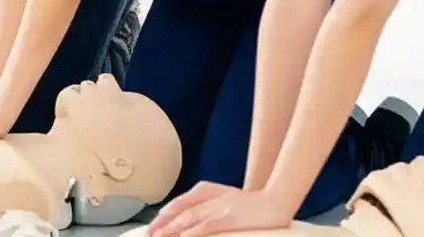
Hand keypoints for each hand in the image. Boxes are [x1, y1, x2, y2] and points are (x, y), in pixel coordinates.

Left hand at [146, 182, 295, 236]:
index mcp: (205, 190)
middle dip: (162, 224)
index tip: (151, 226)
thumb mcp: (223, 198)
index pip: (178, 203)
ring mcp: (218, 206)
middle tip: (149, 235)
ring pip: (188, 218)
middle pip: (179, 211)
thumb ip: (205, 204)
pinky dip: (192, 231)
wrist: (275, 201)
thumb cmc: (250, 204)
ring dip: (171, 229)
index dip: (163, 216)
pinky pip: (206, 225)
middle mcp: (208, 197)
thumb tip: (186, 220)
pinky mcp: (229, 217)